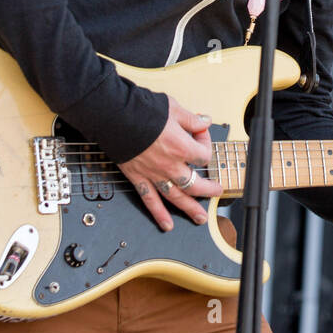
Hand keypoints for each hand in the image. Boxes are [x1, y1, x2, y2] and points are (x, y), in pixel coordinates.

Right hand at [118, 95, 223, 230]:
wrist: (115, 116)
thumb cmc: (143, 111)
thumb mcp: (174, 108)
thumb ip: (191, 119)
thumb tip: (204, 122)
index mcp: (182, 147)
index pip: (204, 155)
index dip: (206, 144)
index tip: (200, 135)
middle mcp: (170, 165)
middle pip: (196, 184)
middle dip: (209, 189)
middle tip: (216, 192)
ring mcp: (154, 174)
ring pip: (176, 197)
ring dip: (190, 208)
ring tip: (200, 218)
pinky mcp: (138, 178)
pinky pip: (150, 200)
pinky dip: (159, 214)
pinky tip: (166, 224)